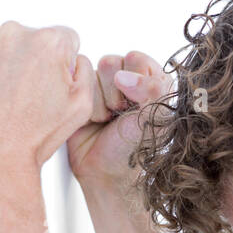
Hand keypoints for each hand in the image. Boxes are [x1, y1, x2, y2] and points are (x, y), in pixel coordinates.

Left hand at [0, 21, 96, 209]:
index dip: (63, 65)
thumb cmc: (33, 136)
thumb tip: (75, 58)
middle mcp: (15, 34)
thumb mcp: (82, 106)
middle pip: (34, 40)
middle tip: (31, 97)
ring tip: (10, 100)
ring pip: (7, 48)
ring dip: (10, 67)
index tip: (53, 84)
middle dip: (36, 63)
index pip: (66, 38)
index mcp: (49, 42)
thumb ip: (86, 70)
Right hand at [66, 51, 172, 191]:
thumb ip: (154, 89)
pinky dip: (85, 105)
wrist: (106, 172)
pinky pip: (76, 84)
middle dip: (114, 93)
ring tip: (106, 120)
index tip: (137, 103)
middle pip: (111, 63)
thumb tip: (122, 76)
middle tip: (119, 114)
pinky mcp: (81, 94)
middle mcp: (125, 79)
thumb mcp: (157, 119)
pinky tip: (91, 120)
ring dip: (99, 102)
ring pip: (92, 73)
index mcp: (149, 80)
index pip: (137, 59)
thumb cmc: (134, 149)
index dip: (134, 80)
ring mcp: (101, 86)